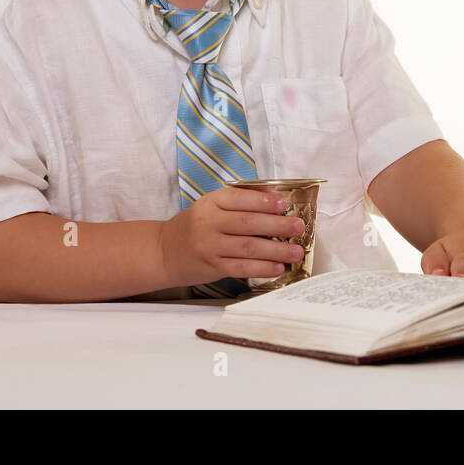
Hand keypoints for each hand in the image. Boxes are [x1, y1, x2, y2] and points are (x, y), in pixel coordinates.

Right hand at [159, 187, 305, 286]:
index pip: (240, 199)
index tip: (285, 204)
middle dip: (277, 226)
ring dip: (276, 250)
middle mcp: (209, 223)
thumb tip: (275, 196)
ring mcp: (210, 246)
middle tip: (298, 227)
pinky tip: (277, 268)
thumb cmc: (196, 225)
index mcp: (211, 202)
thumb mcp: (212, 205)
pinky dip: (261, 268)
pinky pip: (240, 268)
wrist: (165, 251)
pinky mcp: (212, 267)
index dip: (264, 201)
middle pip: (248, 224)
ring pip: (247, 248)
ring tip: (296, 251)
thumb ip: (241, 200)